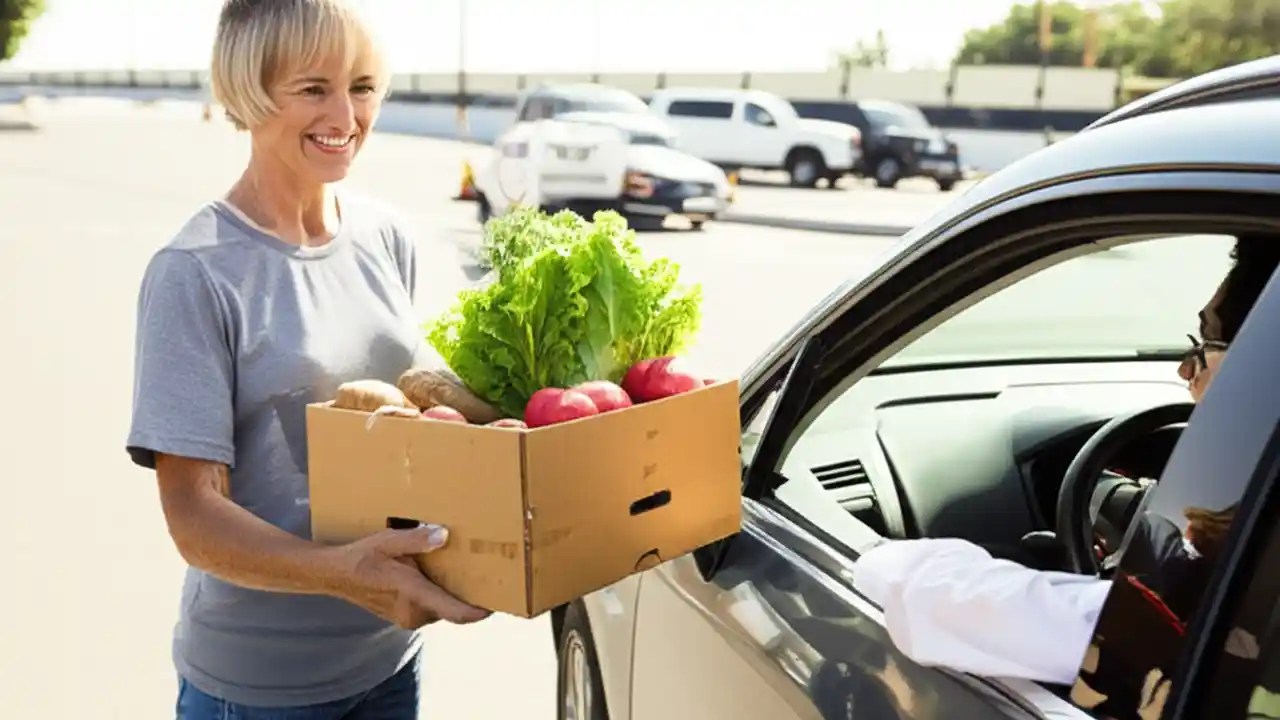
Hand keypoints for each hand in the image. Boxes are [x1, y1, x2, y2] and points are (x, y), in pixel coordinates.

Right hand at [331, 524, 491, 628]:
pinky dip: (440, 595)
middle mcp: (413, 612)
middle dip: (468, 594)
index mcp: (411, 594)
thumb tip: (443, 535)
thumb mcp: (388, 541)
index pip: (451, 611)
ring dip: (452, 594)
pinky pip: (432, 607)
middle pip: (451, 607)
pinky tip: (440, 575)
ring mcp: (409, 618)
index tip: (495, 606)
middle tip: (486, 574)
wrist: (336, 575)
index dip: (476, 612)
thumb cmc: (363, 557)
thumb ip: (416, 539)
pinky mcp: (406, 617)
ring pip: (442, 607)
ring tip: (466, 571)